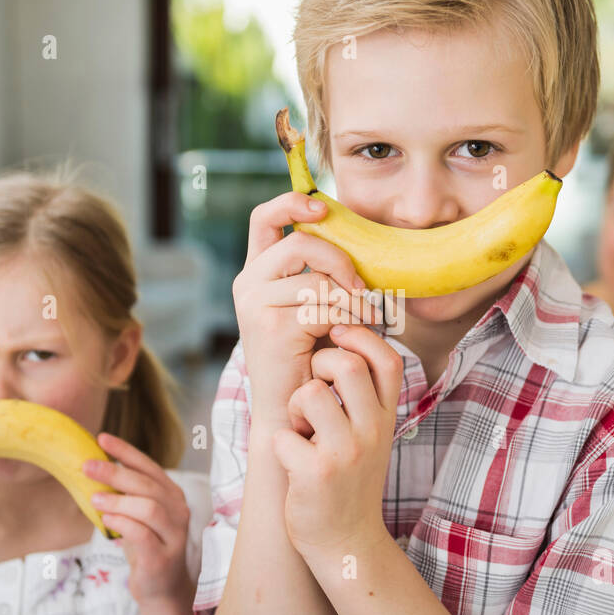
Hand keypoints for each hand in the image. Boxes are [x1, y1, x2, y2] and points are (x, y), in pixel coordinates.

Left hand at [85, 432, 192, 606]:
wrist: (161, 590)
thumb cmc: (146, 547)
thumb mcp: (136, 516)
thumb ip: (124, 495)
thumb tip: (92, 469)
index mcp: (171, 495)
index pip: (149, 466)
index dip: (126, 451)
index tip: (102, 439)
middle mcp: (178, 511)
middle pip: (147, 485)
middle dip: (115, 473)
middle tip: (87, 466)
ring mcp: (174, 535)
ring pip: (149, 508)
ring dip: (118, 500)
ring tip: (94, 499)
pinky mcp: (163, 557)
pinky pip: (142, 534)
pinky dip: (122, 524)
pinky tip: (106, 520)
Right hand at [233, 190, 382, 426]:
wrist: (290, 411)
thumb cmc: (310, 359)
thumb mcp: (313, 307)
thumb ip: (320, 274)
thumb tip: (353, 237)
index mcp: (257, 272)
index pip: (265, 218)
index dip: (292, 203)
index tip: (322, 208)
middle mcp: (248, 283)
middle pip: (300, 243)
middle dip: (340, 261)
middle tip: (360, 287)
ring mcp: (255, 303)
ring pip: (318, 278)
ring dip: (351, 298)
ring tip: (364, 319)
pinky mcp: (271, 324)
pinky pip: (325, 306)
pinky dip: (349, 320)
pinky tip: (354, 337)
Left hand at [271, 323, 402, 555]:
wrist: (346, 542)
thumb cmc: (348, 479)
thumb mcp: (369, 434)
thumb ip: (363, 394)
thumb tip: (339, 333)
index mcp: (387, 417)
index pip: (388, 358)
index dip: (360, 337)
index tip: (335, 339)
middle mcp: (373, 431)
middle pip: (347, 364)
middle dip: (317, 366)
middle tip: (311, 390)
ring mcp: (347, 453)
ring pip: (310, 393)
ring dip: (295, 405)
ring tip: (300, 428)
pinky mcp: (316, 474)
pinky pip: (283, 434)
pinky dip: (280, 444)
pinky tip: (292, 462)